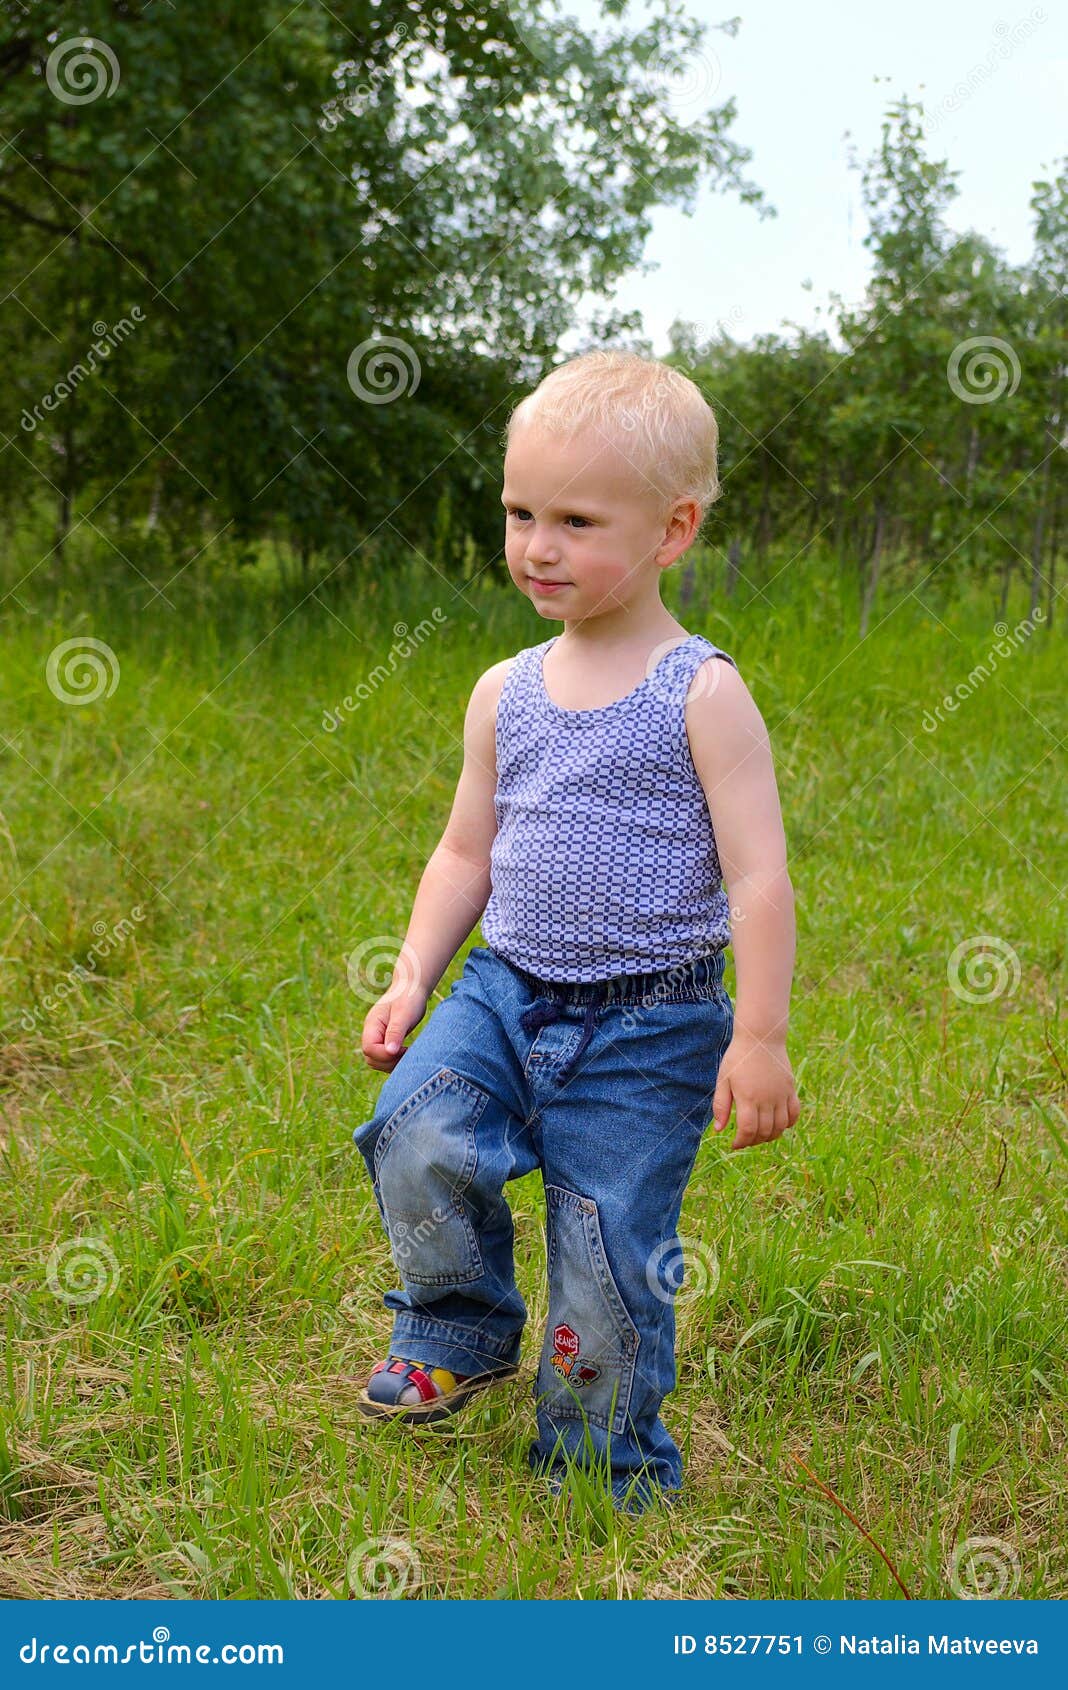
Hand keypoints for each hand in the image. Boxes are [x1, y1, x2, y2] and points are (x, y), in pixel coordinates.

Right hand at [361, 982, 428, 1072]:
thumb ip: (395, 1032)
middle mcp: (372, 1033)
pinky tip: (410, 1054)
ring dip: (393, 1064)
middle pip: (371, 1058)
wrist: (412, 987)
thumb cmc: (409, 998)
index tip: (404, 1049)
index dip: (385, 1055)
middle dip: (389, 1062)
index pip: (369, 1049)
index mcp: (372, 1025)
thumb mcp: (404, 1014)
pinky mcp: (386, 1041)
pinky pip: (386, 1058)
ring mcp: (378, 1037)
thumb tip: (390, 1052)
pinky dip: (396, 1061)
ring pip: (378, 1061)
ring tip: (410, 1055)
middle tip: (409, 1055)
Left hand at [712, 1030, 799, 1150]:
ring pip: (780, 1126)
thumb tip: (718, 1130)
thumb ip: (720, 1105)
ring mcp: (781, 1095)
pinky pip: (794, 1114)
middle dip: (753, 1141)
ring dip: (770, 1136)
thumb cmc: (738, 1057)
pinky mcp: (790, 1089)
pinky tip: (778, 1125)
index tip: (734, 1144)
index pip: (748, 1130)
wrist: (760, 1037)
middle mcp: (767, 1099)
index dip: (741, 1142)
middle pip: (764, 1132)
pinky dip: (788, 1124)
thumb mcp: (723, 1079)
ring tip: (759, 1135)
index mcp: (748, 1097)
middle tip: (745, 1139)